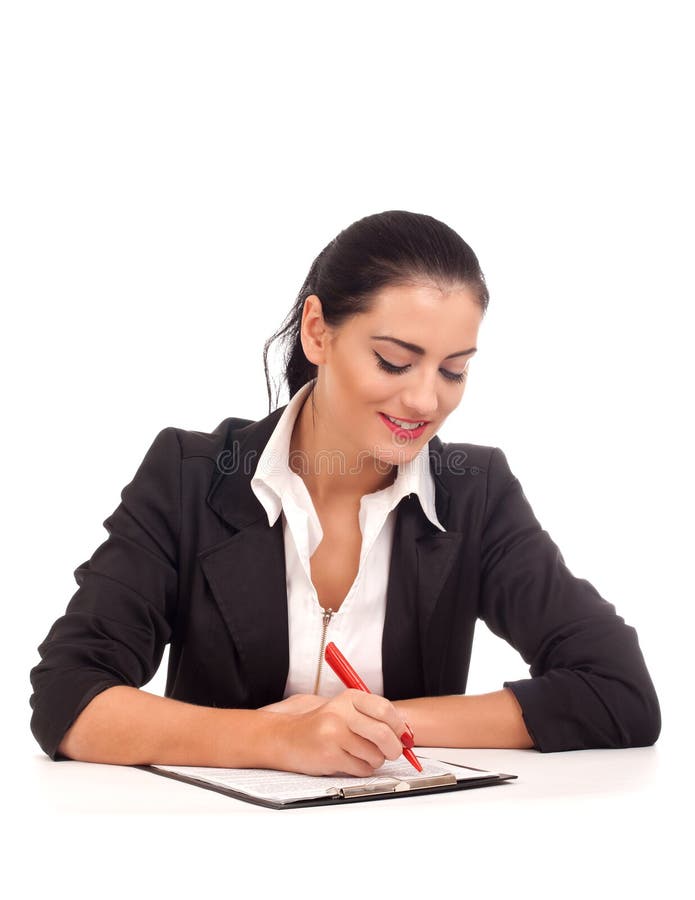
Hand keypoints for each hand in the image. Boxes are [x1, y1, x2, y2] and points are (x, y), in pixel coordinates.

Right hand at [264, 688, 411, 776]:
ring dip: (375, 761)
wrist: (285, 738)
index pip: (385, 709)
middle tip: (393, 752)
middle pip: (384, 733)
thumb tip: (405, 732)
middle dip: (394, 748)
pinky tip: (349, 762)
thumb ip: (372, 717)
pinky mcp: (330, 756)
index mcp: (348, 698)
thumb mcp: (344, 711)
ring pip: (375, 755)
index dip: (399, 726)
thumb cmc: (320, 726)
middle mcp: (341, 713)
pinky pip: (361, 769)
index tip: (403, 735)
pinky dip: (362, 769)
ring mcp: (334, 734)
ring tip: (361, 755)